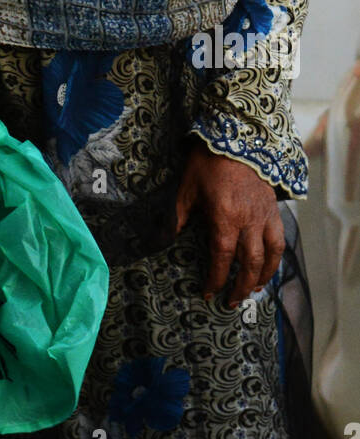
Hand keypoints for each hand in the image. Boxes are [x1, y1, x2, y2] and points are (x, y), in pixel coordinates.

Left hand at [175, 138, 284, 306]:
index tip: (209, 293)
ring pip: (269, 256)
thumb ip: (176, 219)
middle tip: (231, 301)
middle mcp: (248, 222)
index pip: (221, 258)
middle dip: (240, 287)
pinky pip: (279, 239)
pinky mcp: (273, 208)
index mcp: (224, 218)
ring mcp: (264, 215)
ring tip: (254, 289)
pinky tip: (269, 263)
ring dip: (262, 276)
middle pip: (248, 264)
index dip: (215, 279)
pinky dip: (276, 257)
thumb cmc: (206, 162)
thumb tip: (159, 242)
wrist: (235, 136)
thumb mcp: (186, 189)